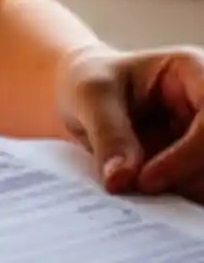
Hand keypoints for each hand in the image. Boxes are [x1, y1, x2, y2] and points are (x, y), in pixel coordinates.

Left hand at [57, 45, 203, 202]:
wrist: (79, 94)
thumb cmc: (88, 80)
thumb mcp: (90, 95)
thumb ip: (108, 132)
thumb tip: (122, 180)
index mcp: (194, 71)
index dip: (188, 154)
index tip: (146, 179)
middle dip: (185, 179)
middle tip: (139, 190)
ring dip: (180, 192)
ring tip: (136, 191)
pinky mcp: (196, 162)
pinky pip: (198, 189)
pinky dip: (176, 199)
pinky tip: (145, 197)